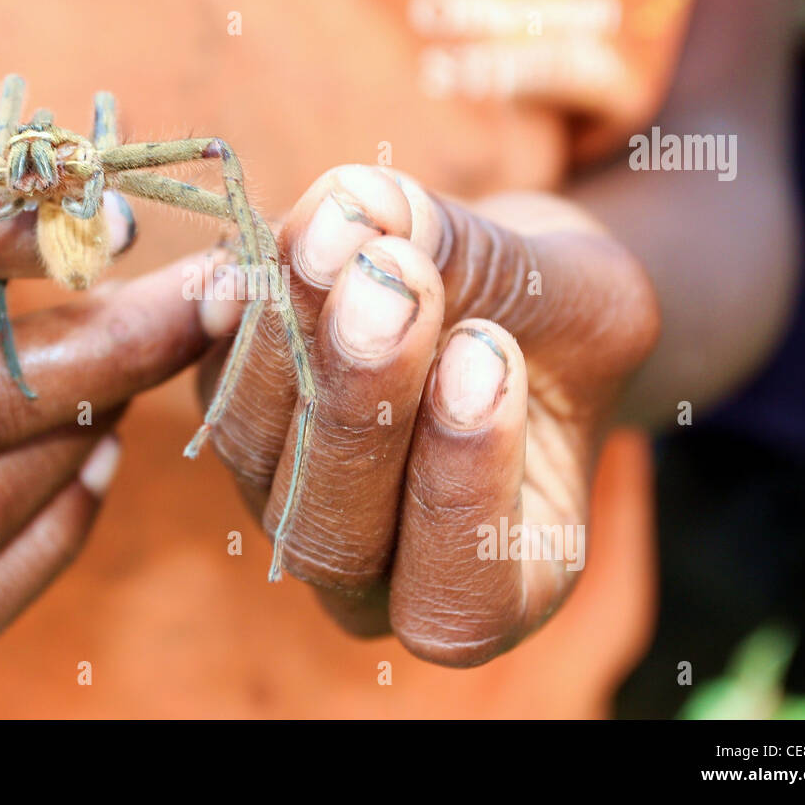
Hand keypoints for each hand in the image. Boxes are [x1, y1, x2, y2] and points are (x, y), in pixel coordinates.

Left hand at [197, 164, 659, 664]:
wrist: (507, 293)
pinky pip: (219, 365)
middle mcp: (372, 570)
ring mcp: (287, 494)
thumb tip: (364, 206)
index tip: (486, 359)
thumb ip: (498, 274)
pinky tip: (301, 222)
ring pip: (255, 445)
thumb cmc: (569, 325)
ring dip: (295, 332)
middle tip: (391, 282)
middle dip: (361, 403)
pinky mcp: (238, 408)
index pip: (456, 599)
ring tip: (341, 230)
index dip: (460, 488)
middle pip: (331, 534)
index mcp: (491, 591)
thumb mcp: (585, 301)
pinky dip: (256, 290)